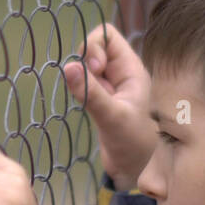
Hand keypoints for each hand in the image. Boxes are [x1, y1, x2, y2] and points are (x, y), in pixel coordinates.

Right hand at [61, 22, 157, 191]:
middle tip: (87, 84)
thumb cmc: (133, 143)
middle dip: (83, 59)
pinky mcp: (100, 97)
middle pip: (93, 45)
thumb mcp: (112, 117)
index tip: (93, 67)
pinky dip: (78, 85)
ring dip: (80, 74)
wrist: (136, 169)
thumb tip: (67, 67)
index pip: (107, 34)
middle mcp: (120, 72)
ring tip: (86, 96)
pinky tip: (82, 101)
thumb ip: (91, 93)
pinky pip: (84, 80)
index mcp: (131, 68)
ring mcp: (109, 84)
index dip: (93, 44)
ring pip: (85, 63)